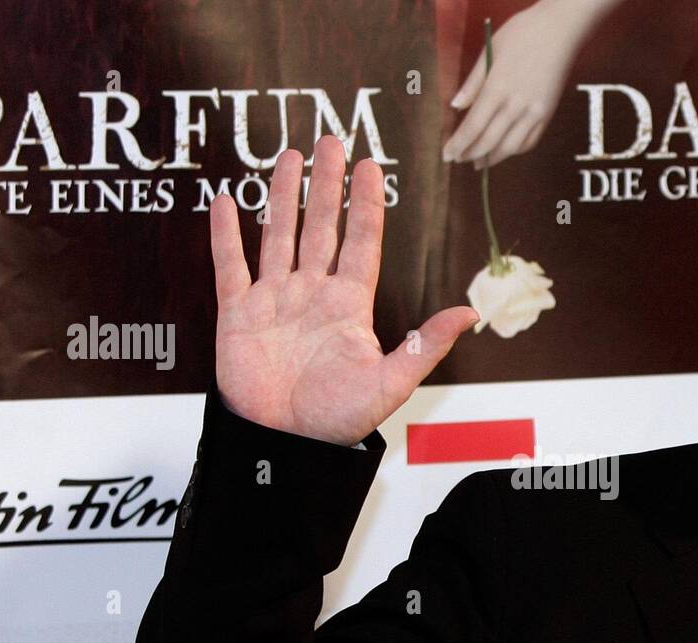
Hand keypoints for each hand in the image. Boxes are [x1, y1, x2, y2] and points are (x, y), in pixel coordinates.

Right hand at [209, 135, 479, 445]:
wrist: (285, 444)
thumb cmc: (338, 421)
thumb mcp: (390, 383)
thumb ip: (425, 345)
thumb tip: (470, 314)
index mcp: (348, 307)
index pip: (361, 242)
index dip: (365, 204)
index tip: (370, 168)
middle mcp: (312, 295)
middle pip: (321, 227)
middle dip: (325, 185)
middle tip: (328, 142)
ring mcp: (274, 301)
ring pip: (278, 236)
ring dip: (281, 197)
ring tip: (287, 157)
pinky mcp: (238, 315)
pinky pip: (231, 266)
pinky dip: (226, 236)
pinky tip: (226, 202)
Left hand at [443, 0, 622, 167]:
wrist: (560, 29)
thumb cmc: (522, 33)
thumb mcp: (490, 51)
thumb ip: (473, 82)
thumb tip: (456, 106)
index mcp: (498, 87)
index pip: (473, 126)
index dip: (458, 144)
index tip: (447, 155)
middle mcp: (517, 105)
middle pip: (489, 141)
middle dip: (470, 154)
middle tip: (459, 160)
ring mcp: (534, 112)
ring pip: (510, 147)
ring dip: (492, 158)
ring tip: (479, 162)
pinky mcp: (547, 114)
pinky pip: (529, 141)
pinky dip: (514, 150)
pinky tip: (503, 149)